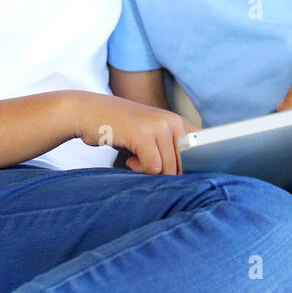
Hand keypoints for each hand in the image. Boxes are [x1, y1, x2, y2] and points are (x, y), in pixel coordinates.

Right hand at [72, 93, 191, 174]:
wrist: (89, 112)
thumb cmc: (121, 129)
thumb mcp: (151, 135)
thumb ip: (171, 150)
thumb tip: (192, 180)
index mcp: (179, 122)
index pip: (202, 150)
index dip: (196, 168)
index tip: (186, 178)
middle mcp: (173, 120)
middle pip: (185, 165)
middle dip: (168, 174)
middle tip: (148, 166)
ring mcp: (159, 125)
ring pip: (169, 168)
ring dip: (151, 172)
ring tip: (137, 159)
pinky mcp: (143, 133)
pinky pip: (153, 167)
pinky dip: (140, 170)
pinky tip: (130, 159)